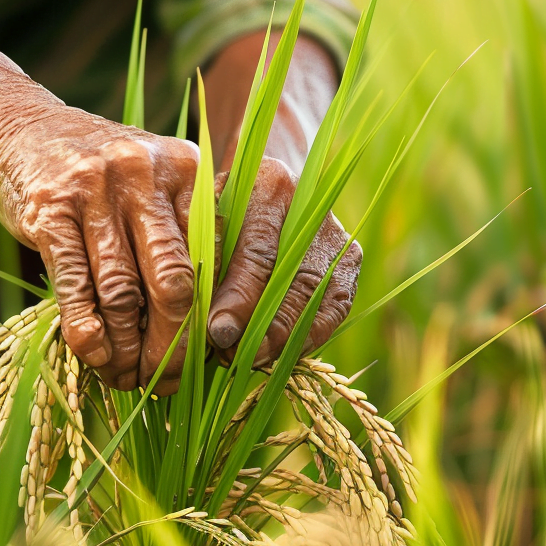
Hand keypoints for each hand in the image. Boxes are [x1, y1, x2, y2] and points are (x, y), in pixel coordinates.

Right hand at [0, 104, 360, 393]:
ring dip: (123, 347)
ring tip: (123, 377)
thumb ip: (187, 238)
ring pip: (122, 290)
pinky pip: (75, 283)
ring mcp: (96, 189)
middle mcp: (147, 175)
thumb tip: (214, 328)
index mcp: (188, 172)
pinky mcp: (51, 209)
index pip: (215, 261)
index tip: (205, 364)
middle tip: (163, 382)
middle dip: (170, 346)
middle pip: (173, 283)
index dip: (211, 322)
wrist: (26, 127)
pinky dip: (85, 326)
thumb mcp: (156, 185)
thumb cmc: (105, 175)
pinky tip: (91, 353)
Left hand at [207, 160, 361, 368]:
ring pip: (315, 295)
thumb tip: (196, 315)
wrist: (268, 187)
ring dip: (284, 335)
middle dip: (262, 325)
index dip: (239, 298)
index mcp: (267, 186)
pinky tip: (281, 353)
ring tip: (253, 359)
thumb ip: (203, 253)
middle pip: (290, 277)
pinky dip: (308, 335)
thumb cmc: (223, 208)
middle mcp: (307, 206)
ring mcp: (334, 234)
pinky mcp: (349, 259)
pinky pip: (333, 306)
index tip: (218, 332)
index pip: (256, 251)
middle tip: (234, 355)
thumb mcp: (207, 216)